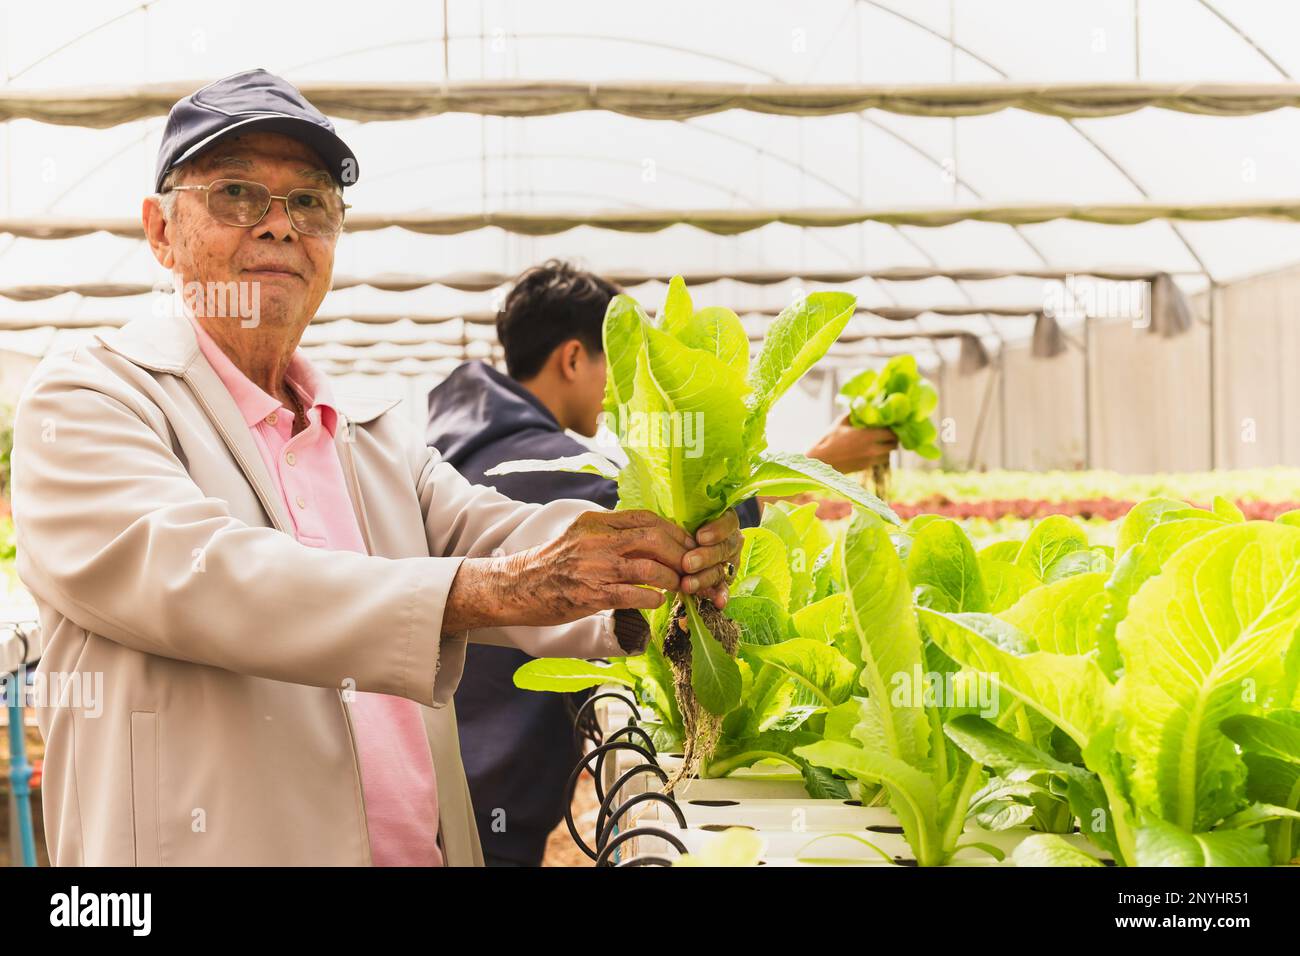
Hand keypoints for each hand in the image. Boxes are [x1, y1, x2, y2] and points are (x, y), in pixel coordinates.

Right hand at [445, 510, 692, 630]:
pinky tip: (658, 601)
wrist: (516, 587)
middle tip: (691, 566)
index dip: (673, 530)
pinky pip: (633, 594)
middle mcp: (597, 540)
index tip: (685, 543)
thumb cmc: (550, 564)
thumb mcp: (579, 536)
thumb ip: (608, 533)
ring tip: (679, 586)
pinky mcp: (592, 595)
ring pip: (649, 567)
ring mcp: (595, 568)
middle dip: (680, 553)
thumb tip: (645, 537)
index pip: (646, 518)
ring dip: (671, 578)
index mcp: (595, 522)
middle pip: (654, 538)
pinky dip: (653, 597)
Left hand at [682, 508, 741, 608]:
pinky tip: (719, 603)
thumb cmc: (678, 530)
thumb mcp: (681, 522)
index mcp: (724, 521)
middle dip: (705, 557)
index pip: (728, 523)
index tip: (700, 537)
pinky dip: (721, 596)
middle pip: (724, 549)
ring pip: (721, 570)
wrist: (676, 549)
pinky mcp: (723, 581)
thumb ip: (682, 524)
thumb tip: (670, 523)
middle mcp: (730, 542)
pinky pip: (724, 588)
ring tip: (688, 585)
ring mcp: (729, 563)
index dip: (717, 530)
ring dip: (705, 579)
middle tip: (687, 564)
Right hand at [806, 414, 897, 473]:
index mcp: (868, 436)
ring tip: (881, 443)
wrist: (821, 461)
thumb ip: (854, 413)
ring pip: (888, 455)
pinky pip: (879, 461)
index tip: (891, 424)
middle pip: (894, 445)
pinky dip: (879, 456)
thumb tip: (862, 404)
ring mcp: (870, 460)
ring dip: (887, 449)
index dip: (893, 428)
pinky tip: (872, 450)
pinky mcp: (866, 467)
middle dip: (893, 439)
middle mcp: (872, 449)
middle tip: (889, 433)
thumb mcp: (841, 422)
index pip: (892, 433)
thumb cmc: (829, 439)